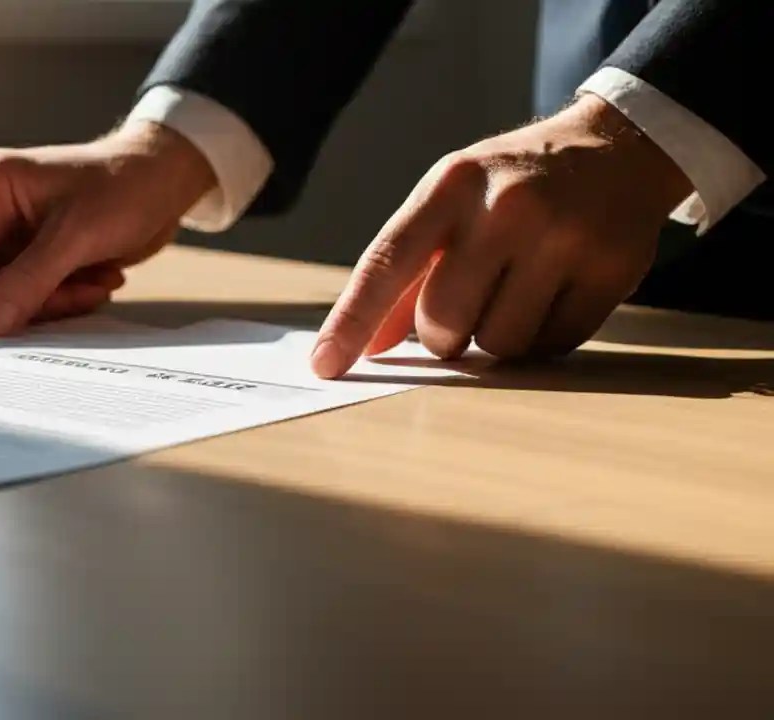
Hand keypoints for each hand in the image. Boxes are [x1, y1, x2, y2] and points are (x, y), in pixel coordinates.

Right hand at [0, 121, 215, 337]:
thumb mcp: (78, 235)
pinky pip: (32, 297)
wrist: (167, 182)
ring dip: (50, 303)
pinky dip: (65, 299)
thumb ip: (31, 279)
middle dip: (20, 300)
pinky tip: (100, 280)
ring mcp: (16, 234)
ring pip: (6, 295)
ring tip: (93, 286)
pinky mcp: (37, 255)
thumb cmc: (125, 188)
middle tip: (68, 299)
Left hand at [310, 93, 692, 377]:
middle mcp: (505, 208)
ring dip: (496, 337)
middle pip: (443, 320)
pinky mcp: (611, 271)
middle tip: (464, 307)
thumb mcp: (449, 204)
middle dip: (443, 333)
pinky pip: (553, 346)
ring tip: (514, 292)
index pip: (386, 263)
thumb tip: (368, 347)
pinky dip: (543, 337)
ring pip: (498, 343)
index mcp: (450, 187)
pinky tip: (553, 295)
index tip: (325, 365)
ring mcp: (563, 238)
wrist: (618, 147)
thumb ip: (404, 274)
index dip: (351, 321)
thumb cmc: (510, 186)